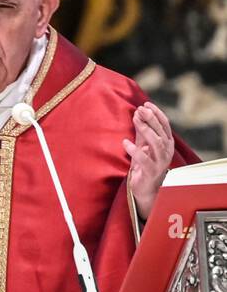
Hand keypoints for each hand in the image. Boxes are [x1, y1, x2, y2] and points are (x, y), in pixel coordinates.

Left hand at [124, 101, 174, 220]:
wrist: (146, 188)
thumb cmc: (144, 163)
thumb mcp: (143, 144)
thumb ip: (142, 130)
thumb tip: (138, 112)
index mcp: (166, 143)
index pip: (165, 125)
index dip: (156, 113)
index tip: (145, 103)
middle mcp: (166, 151)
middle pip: (161, 132)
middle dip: (151, 119)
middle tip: (140, 109)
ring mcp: (160, 162)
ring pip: (156, 143)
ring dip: (146, 130)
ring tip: (135, 120)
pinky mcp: (151, 171)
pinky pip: (145, 160)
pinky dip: (135, 150)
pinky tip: (125, 142)